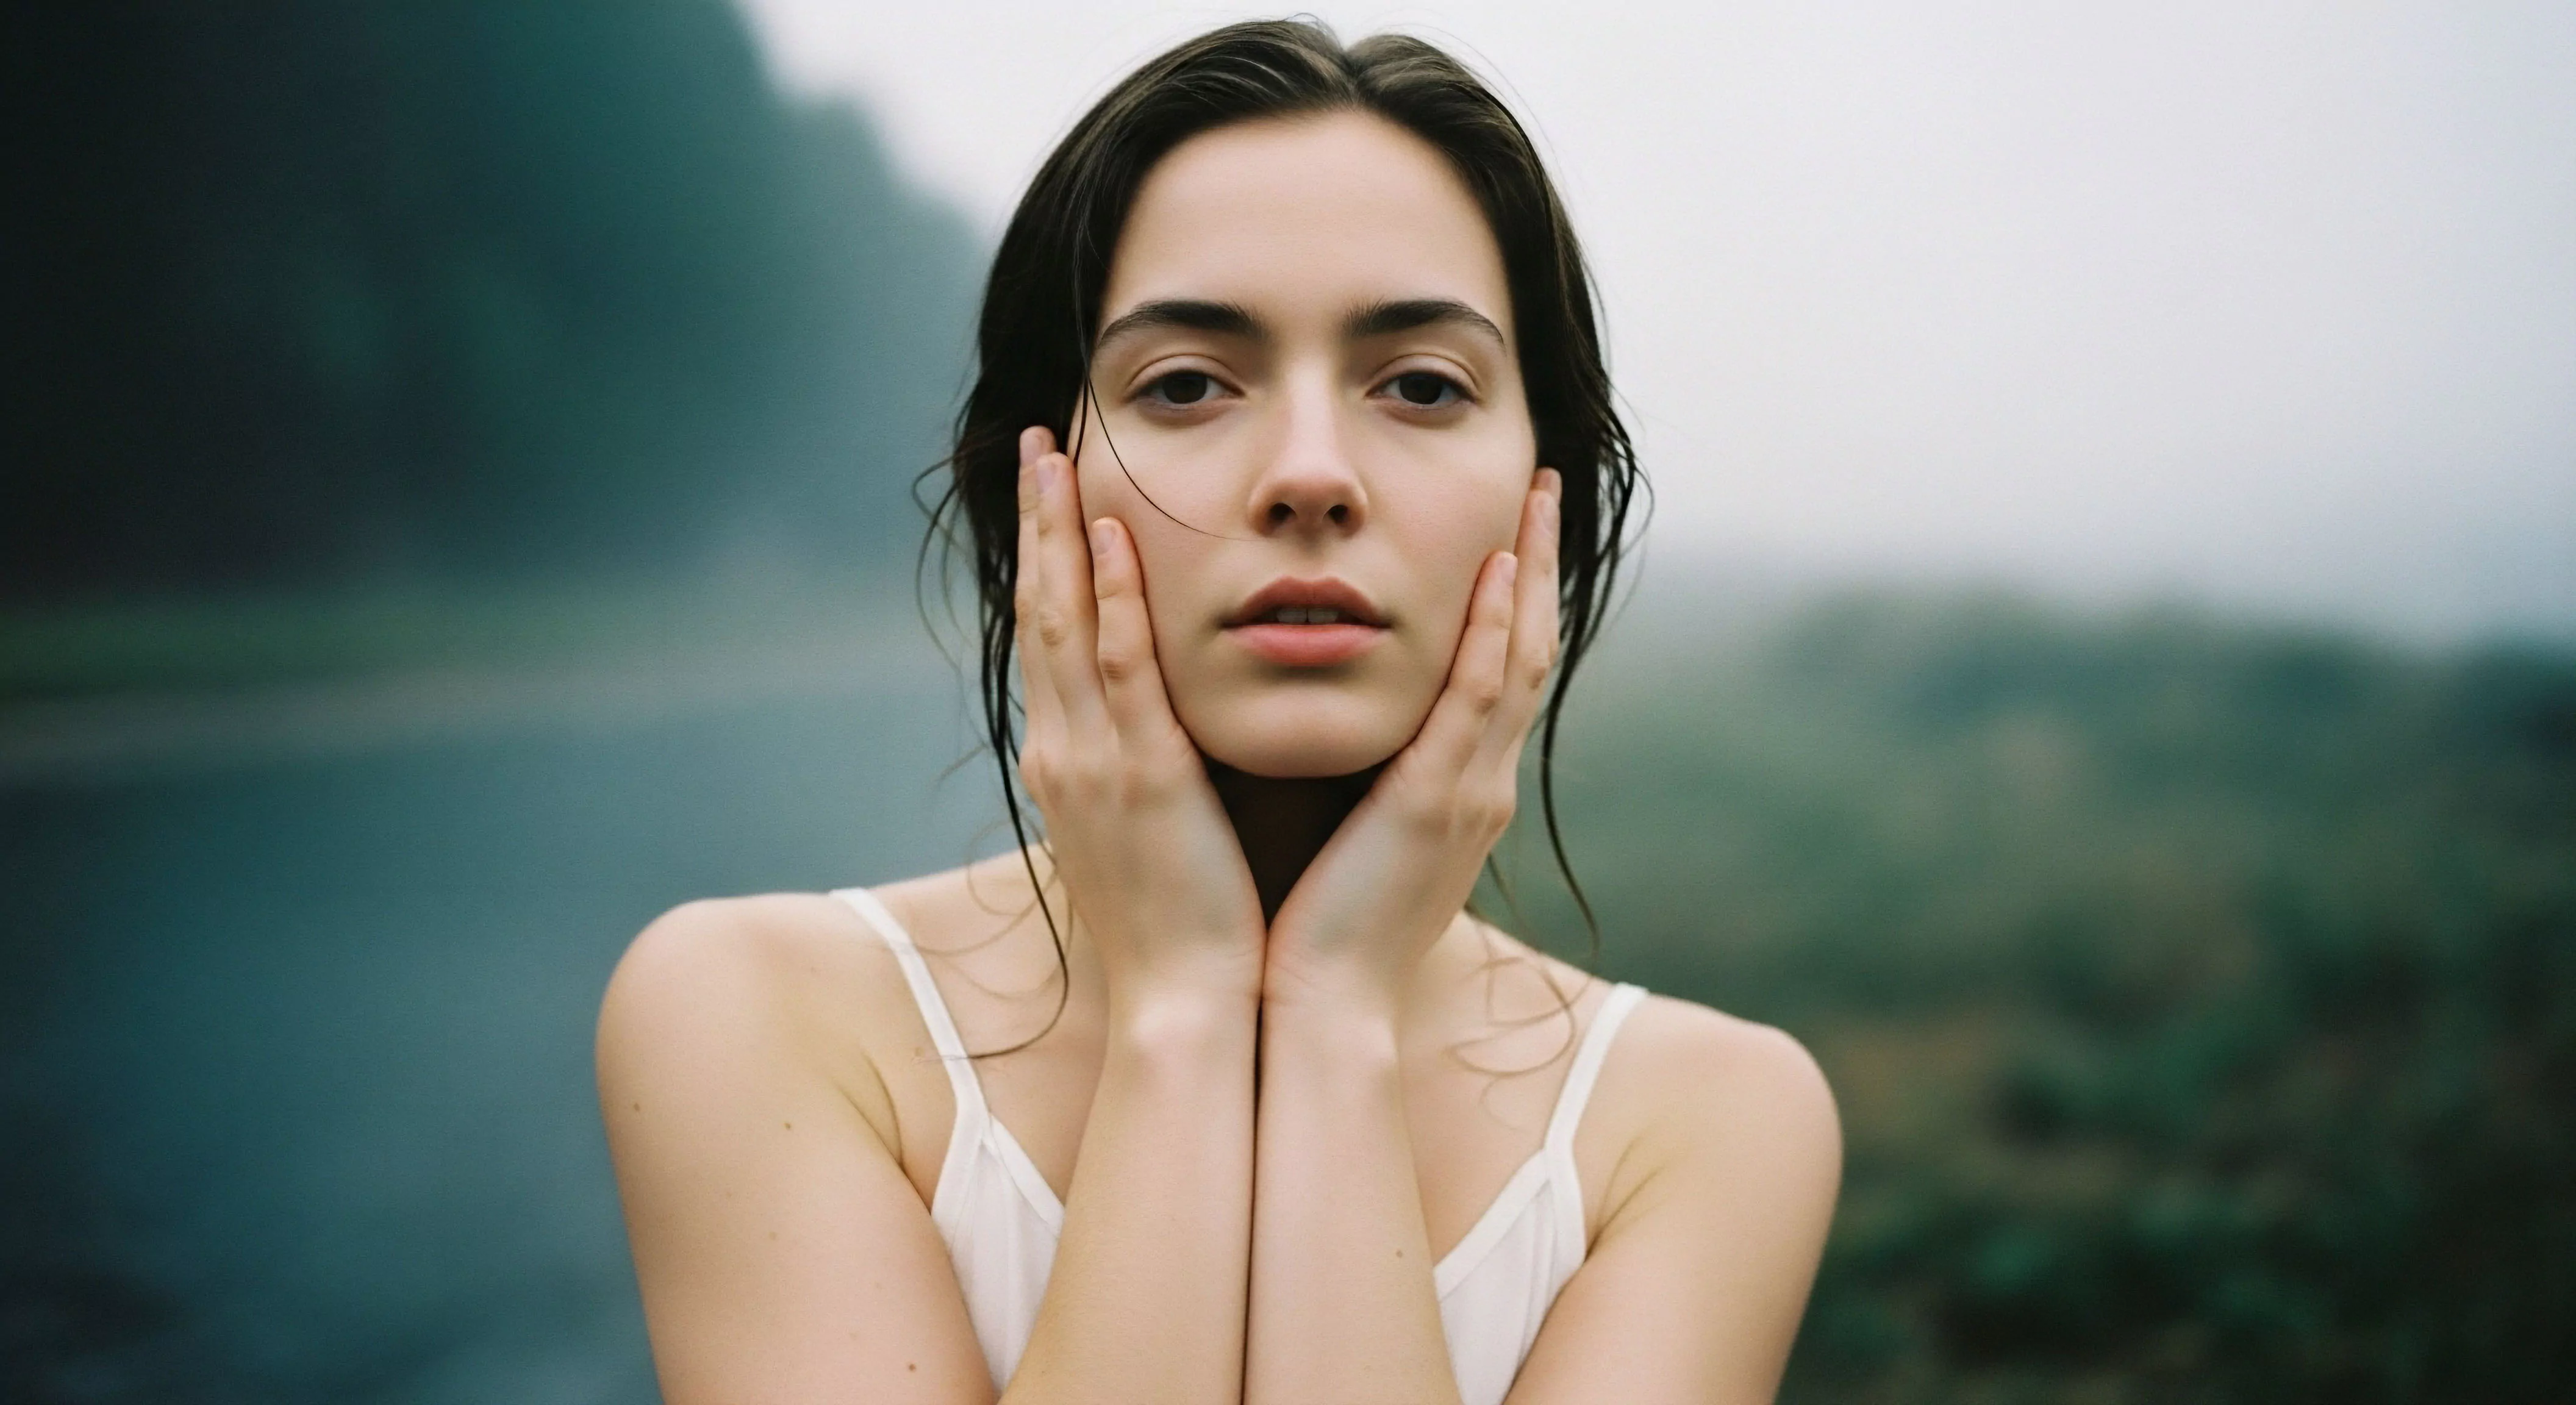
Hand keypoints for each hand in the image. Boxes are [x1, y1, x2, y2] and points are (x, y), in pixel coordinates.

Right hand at [1013, 427, 1268, 1009]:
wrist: (1186, 1004)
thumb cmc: (1186, 922)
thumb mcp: (1151, 826)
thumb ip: (1150, 762)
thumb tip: (1165, 719)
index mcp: (1072, 761)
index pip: (1051, 638)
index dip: (1045, 559)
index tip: (1049, 487)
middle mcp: (1067, 750)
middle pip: (1041, 612)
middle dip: (1036, 523)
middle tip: (1035, 442)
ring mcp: (1095, 762)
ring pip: (1065, 624)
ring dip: (1058, 534)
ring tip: (1055, 456)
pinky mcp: (1139, 779)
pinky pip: (1119, 672)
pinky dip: (1108, 602)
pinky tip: (1107, 539)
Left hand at [1262, 470, 1563, 1018]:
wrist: (1313, 1009)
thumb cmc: (1312, 927)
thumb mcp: (1350, 832)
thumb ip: (1359, 774)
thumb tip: (1333, 716)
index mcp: (1455, 789)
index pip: (1497, 669)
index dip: (1513, 593)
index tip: (1513, 520)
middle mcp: (1477, 783)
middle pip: (1527, 649)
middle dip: (1537, 563)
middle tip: (1545, 484)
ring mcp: (1467, 793)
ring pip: (1517, 660)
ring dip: (1527, 572)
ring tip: (1536, 496)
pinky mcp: (1435, 807)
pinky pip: (1474, 703)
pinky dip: (1490, 634)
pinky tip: (1493, 572)